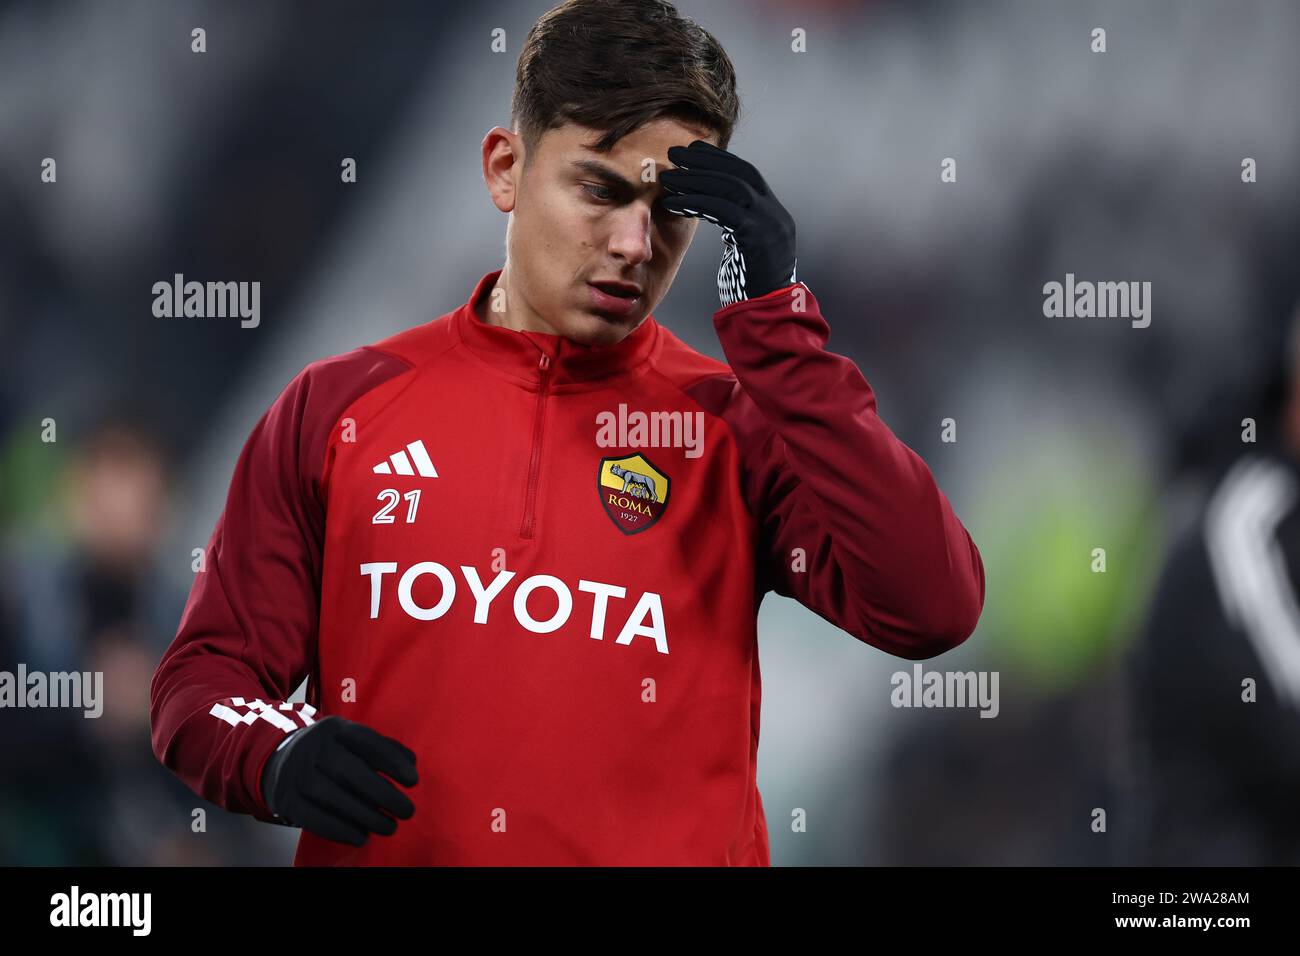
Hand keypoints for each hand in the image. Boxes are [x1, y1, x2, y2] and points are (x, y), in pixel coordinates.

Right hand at [260, 715, 417, 845]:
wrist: (279, 762)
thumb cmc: (331, 752)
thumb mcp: (353, 741)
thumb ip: (384, 748)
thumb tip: (410, 764)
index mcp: (335, 728)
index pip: (367, 741)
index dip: (392, 761)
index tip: (413, 781)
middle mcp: (313, 747)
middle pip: (351, 772)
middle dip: (384, 795)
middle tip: (407, 811)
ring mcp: (295, 773)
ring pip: (334, 798)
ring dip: (366, 817)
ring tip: (389, 827)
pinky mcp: (285, 799)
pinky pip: (314, 818)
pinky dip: (341, 831)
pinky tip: (361, 837)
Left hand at [659, 140, 797, 307]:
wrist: (767, 315)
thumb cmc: (750, 289)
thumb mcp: (745, 250)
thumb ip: (736, 226)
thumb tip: (714, 207)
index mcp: (774, 215)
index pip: (748, 174)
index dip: (719, 160)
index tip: (692, 151)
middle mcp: (775, 215)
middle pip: (740, 174)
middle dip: (706, 162)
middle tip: (675, 154)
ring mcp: (769, 225)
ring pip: (731, 188)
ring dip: (697, 179)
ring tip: (669, 178)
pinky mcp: (756, 237)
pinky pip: (723, 210)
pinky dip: (697, 203)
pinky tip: (675, 203)